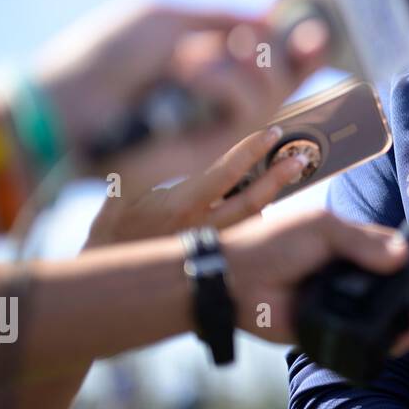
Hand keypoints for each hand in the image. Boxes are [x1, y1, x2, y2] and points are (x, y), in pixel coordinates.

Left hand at [30, 0, 326, 188]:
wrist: (67, 104)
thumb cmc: (103, 58)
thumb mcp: (165, 18)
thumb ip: (222, 17)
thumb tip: (271, 17)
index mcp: (207, 69)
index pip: (269, 66)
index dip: (299, 53)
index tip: (312, 36)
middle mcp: (216, 103)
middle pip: (281, 81)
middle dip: (277, 55)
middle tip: (245, 42)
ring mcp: (215, 130)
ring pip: (269, 94)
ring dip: (235, 66)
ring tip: (186, 61)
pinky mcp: (211, 152)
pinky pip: (249, 116)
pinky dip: (227, 83)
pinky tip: (191, 70)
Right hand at [86, 125, 308, 247]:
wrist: (109, 276)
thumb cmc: (113, 228)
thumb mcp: (121, 191)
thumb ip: (148, 165)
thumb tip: (166, 134)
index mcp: (180, 205)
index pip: (225, 173)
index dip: (251, 150)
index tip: (272, 132)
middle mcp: (201, 228)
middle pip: (254, 201)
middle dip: (280, 176)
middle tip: (300, 157)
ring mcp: (210, 245)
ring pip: (253, 220)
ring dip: (272, 196)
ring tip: (289, 170)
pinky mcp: (214, 256)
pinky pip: (242, 234)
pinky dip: (254, 216)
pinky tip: (261, 199)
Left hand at [220, 210, 408, 350]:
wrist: (233, 281)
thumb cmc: (271, 245)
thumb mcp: (321, 229)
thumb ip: (363, 241)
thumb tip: (404, 255)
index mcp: (347, 245)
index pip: (392, 250)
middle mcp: (346, 275)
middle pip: (394, 283)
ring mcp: (339, 305)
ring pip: (384, 314)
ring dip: (408, 315)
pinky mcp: (328, 331)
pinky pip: (363, 339)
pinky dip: (386, 340)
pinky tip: (401, 334)